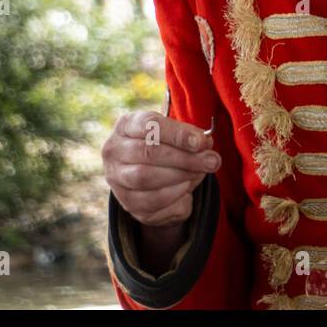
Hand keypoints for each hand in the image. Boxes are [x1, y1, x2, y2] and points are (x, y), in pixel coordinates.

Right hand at [102, 110, 219, 227]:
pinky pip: (150, 200)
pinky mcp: (125, 202)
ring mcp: (116, 178)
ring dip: (180, 175)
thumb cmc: (167, 147)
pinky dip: (173, 193)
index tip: (201, 142)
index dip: (177, 134)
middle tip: (212, 161)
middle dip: (185, 158)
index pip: (149, 125)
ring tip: (200, 172)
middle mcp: (114, 150)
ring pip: (145, 177)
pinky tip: (186, 186)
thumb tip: (206, 144)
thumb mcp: (177, 136)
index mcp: (126, 125)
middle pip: (148, 152)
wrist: (152, 176)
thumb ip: (191, 137)